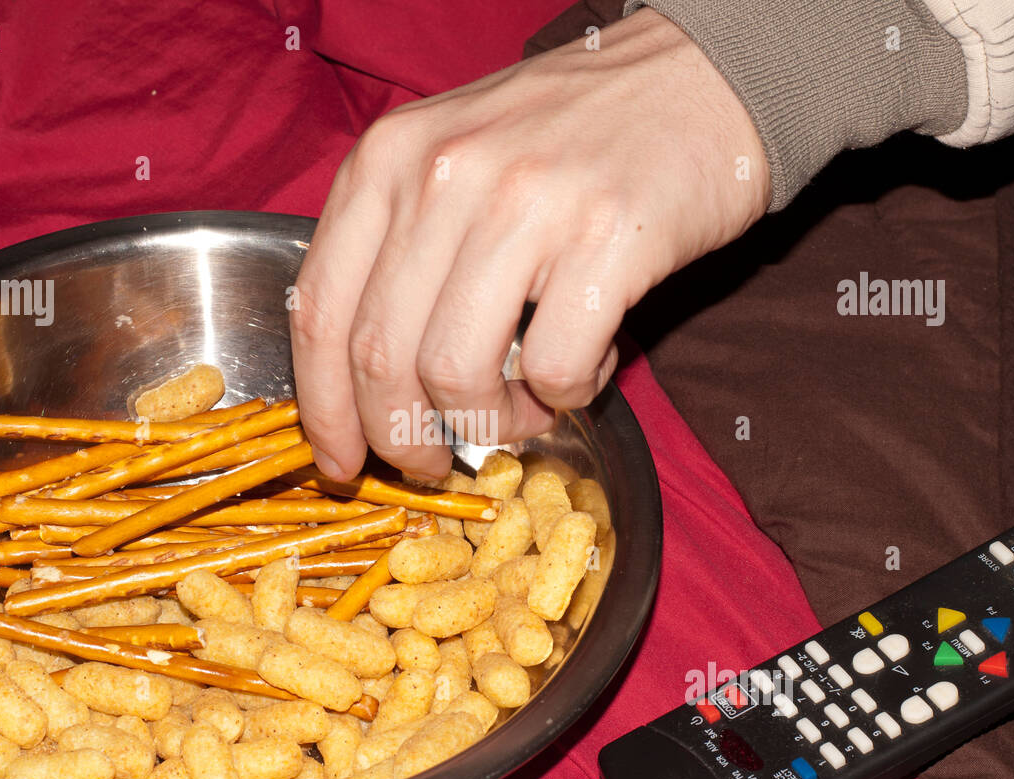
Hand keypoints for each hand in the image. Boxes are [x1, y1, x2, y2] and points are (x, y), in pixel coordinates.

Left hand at [290, 8, 769, 479]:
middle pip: (379, 357)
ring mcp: (525, 204)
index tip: (343, 462)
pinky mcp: (606, 237)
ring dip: (486, 425)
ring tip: (522, 409)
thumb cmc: (564, 139)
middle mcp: (444, 175)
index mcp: (388, 159)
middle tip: (431, 464)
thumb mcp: (449, 161)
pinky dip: (563, 398)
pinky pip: (555, 370)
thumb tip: (364, 385)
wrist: (695, 80)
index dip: (324, 408)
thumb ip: (398, 249)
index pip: (319, 309)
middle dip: (400, 439)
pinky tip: (582, 370)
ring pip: (456, 375)